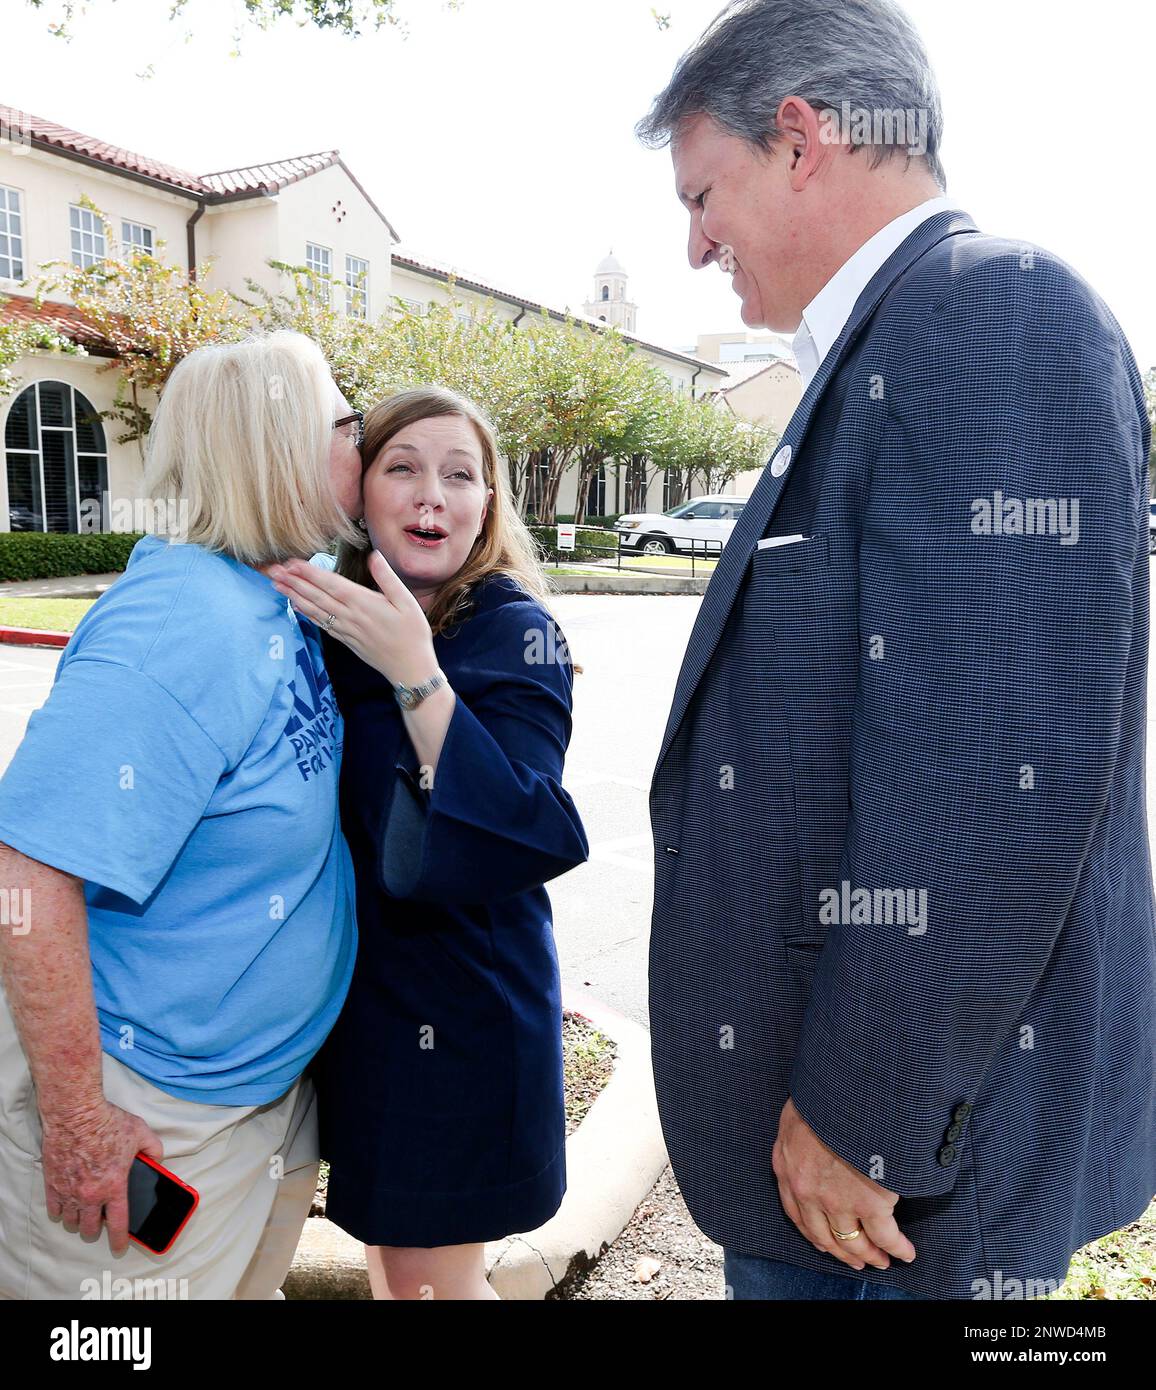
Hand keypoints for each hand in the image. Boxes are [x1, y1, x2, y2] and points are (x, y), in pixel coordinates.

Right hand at [40, 1098, 164, 1255]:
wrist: (75, 1114)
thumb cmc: (107, 1122)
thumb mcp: (141, 1133)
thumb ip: (154, 1149)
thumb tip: (157, 1159)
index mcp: (114, 1186)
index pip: (117, 1223)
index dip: (119, 1240)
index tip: (119, 1247)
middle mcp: (90, 1195)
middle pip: (89, 1228)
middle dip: (96, 1229)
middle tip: (99, 1222)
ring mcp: (69, 1191)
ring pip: (71, 1222)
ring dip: (78, 1221)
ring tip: (84, 1213)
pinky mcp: (52, 1184)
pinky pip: (54, 1209)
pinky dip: (60, 1210)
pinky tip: (66, 1205)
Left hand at [267, 552, 437, 686]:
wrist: (410, 669)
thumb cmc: (412, 634)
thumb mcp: (407, 602)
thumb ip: (388, 578)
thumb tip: (374, 556)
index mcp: (363, 603)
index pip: (330, 583)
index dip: (309, 572)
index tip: (291, 562)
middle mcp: (349, 616)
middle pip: (316, 595)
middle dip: (293, 581)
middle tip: (272, 570)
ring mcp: (345, 629)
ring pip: (314, 609)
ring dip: (293, 595)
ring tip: (275, 584)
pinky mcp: (345, 639)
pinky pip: (321, 623)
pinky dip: (305, 613)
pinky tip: (295, 606)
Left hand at [771, 1096, 915, 1271]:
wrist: (845, 1090)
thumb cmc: (823, 1095)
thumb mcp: (796, 1115)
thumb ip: (799, 1138)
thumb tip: (809, 1144)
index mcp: (786, 1167)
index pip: (795, 1213)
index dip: (814, 1233)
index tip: (825, 1243)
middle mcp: (806, 1190)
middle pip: (823, 1235)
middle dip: (842, 1251)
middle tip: (856, 1260)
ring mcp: (837, 1200)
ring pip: (853, 1241)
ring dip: (870, 1255)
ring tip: (882, 1261)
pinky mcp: (869, 1202)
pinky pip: (885, 1236)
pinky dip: (897, 1248)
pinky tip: (905, 1252)